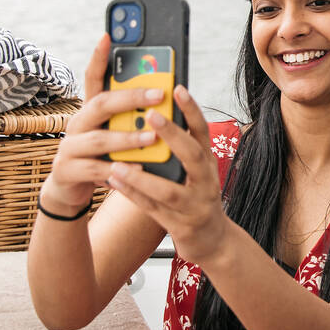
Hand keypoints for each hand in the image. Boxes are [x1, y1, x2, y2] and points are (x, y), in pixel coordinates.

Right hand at [38, 35, 163, 216]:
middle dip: (132, 98)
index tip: (108, 36)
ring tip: (152, 137)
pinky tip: (139, 169)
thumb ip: (131, 118)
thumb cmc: (102, 156)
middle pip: (101, 104)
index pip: (93, 78)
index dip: (99, 57)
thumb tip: (166, 96)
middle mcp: (77, 123)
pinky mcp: (68, 171)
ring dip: (128, 137)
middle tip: (159, 95)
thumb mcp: (115, 134)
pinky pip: (95, 169)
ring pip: (99, 138)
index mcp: (90, 110)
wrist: (72, 190)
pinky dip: (118, 169)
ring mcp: (69, 147)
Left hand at [107, 86, 232, 263]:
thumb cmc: (197, 198)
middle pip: (193, 156)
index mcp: (209, 163)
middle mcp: (207, 182)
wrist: (213, 240)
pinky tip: (115, 183)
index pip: (203, 132)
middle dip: (173, 135)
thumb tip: (153, 117)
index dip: (192, 110)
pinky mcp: (181, 226)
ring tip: (118, 163)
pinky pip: (153, 210)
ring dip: (143, 177)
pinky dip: (134, 196)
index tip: (177, 88)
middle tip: (152, 116)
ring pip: (170, 190)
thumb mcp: (196, 172)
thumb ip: (180, 150)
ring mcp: (196, 206)